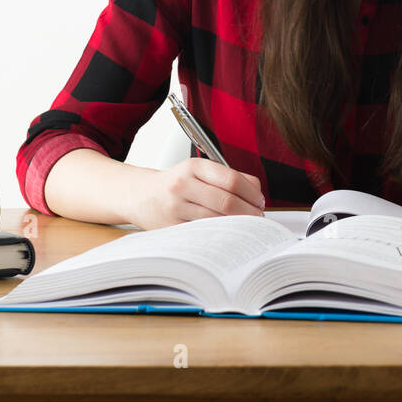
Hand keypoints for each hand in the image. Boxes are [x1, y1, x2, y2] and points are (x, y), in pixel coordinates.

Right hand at [132, 156, 265, 229]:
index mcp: (194, 166)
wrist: (141, 195)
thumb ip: (228, 177)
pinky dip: (220, 235)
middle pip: (227, 202)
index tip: (260, 201)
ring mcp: (176, 207)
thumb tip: (257, 192)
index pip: (232, 180)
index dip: (252, 193)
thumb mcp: (199, 171)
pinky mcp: (171, 227)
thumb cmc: (176, 183)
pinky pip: (203, 233)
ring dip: (237, 225)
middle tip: (258, 218)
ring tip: (246, 226)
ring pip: (216, 220)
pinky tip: (228, 234)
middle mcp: (183, 185)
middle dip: (249, 213)